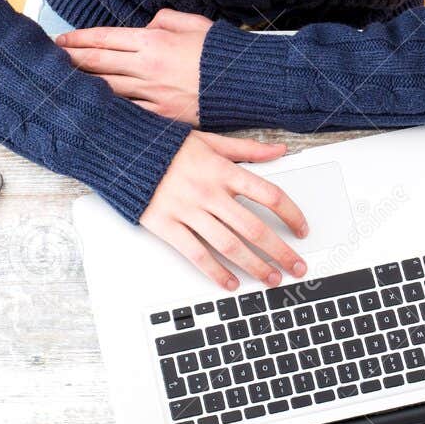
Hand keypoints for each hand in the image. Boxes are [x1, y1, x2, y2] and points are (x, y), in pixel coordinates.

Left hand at [56, 8, 212, 125]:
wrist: (247, 82)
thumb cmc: (221, 53)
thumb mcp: (193, 24)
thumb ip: (164, 20)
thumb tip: (147, 24)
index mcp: (153, 41)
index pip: (104, 38)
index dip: (78, 39)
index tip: (60, 40)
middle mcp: (147, 67)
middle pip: (97, 63)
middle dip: (70, 60)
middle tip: (50, 60)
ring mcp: (153, 94)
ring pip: (106, 88)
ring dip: (82, 85)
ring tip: (63, 83)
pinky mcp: (162, 116)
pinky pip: (128, 111)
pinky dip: (108, 108)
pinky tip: (92, 107)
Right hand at [141, 131, 309, 289]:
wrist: (123, 150)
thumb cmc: (166, 146)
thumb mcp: (210, 140)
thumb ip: (247, 149)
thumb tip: (279, 152)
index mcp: (223, 170)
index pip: (269, 195)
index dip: (291, 215)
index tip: (302, 230)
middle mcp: (208, 192)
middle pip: (254, 228)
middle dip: (280, 251)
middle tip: (297, 267)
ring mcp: (187, 211)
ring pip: (229, 245)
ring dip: (255, 266)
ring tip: (271, 279)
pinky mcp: (166, 226)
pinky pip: (196, 254)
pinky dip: (216, 272)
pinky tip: (230, 283)